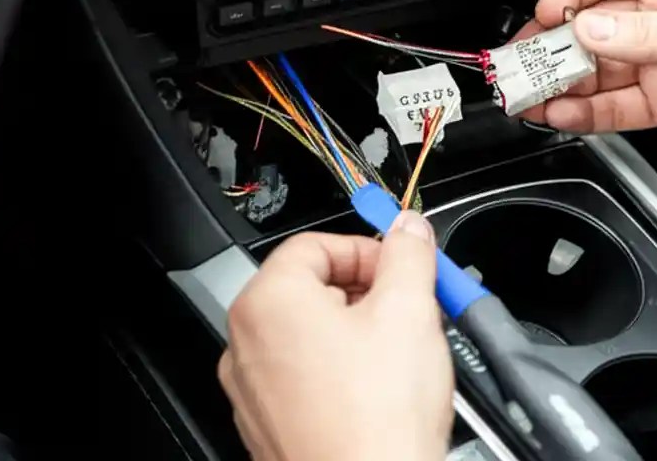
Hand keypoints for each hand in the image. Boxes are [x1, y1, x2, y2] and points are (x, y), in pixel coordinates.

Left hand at [218, 214, 453, 460]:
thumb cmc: (377, 419)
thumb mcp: (410, 311)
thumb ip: (408, 256)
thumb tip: (408, 230)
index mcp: (269, 303)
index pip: (315, 244)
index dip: (367, 249)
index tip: (400, 265)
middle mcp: (247, 344)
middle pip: (310, 289)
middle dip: (365, 292)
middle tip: (409, 306)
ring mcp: (253, 390)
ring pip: (309, 336)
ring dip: (356, 333)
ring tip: (400, 353)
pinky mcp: (270, 426)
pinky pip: (304, 380)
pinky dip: (340, 374)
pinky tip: (379, 392)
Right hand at [516, 0, 656, 168]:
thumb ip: (647, 33)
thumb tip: (587, 27)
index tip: (547, 18)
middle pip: (589, 25)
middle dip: (552, 45)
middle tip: (521, 66)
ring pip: (595, 70)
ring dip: (560, 83)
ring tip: (529, 97)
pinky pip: (613, 107)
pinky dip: (583, 114)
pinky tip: (559, 116)